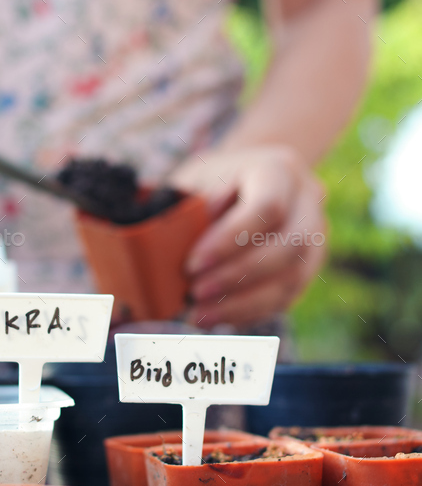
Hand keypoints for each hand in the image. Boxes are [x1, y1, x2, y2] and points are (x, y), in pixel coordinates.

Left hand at [170, 145, 326, 327]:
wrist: (246, 180)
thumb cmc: (213, 182)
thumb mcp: (196, 180)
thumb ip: (188, 207)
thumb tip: (169, 245)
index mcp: (279, 169)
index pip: (268, 207)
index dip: (230, 241)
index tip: (191, 264)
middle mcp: (308, 200)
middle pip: (290, 246)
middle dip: (238, 276)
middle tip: (195, 292)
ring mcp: (316, 235)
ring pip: (293, 277)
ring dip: (244, 302)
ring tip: (201, 314)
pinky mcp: (310, 266)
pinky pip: (288, 296)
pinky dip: (250, 311)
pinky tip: (218, 316)